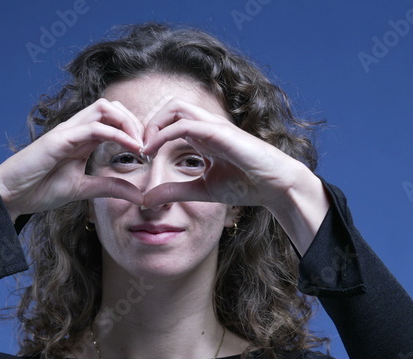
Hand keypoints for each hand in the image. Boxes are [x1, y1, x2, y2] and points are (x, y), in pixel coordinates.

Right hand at [0, 99, 146, 220]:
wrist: (10, 195)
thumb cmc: (39, 189)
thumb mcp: (82, 189)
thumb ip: (109, 187)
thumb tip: (138, 193)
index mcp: (82, 139)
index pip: (114, 120)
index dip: (135, 131)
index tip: (148, 153)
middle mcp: (75, 129)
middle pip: (112, 107)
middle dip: (135, 122)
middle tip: (148, 146)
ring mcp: (67, 131)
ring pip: (104, 108)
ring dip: (128, 123)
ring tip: (140, 145)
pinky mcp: (58, 139)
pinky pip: (93, 128)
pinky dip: (116, 134)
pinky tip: (132, 148)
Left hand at [139, 97, 329, 253]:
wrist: (274, 186)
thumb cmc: (246, 184)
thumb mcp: (202, 190)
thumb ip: (175, 191)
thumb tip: (146, 198)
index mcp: (203, 135)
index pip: (170, 119)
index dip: (151, 132)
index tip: (139, 155)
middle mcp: (207, 125)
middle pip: (170, 106)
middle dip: (148, 122)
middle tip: (138, 148)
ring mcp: (213, 126)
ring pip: (175, 107)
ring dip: (153, 124)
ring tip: (144, 148)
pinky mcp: (219, 132)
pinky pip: (184, 125)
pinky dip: (164, 134)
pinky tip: (152, 151)